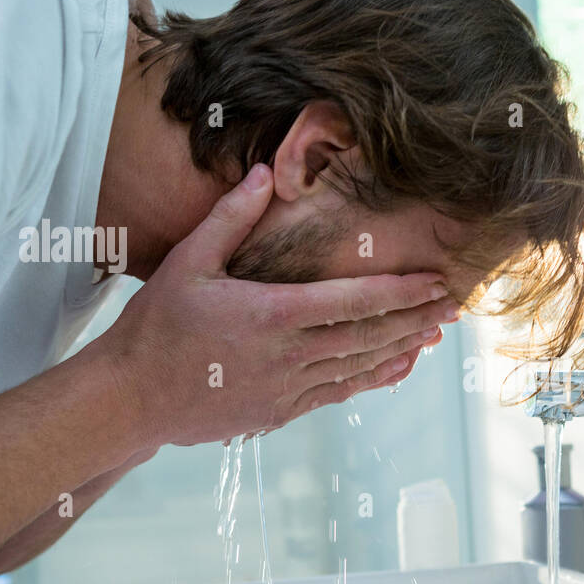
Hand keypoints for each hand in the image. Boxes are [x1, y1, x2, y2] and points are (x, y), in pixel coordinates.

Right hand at [94, 164, 457, 447]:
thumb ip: (230, 217)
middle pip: (369, 335)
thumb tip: (264, 173)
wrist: (131, 398)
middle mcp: (289, 354)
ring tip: (435, 334)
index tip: (435, 282)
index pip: (353, 300)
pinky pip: (340, 393)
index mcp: (272, 313)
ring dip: (402, 349)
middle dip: (414, 318)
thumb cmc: (156, 325)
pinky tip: (397, 369)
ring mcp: (288, 388)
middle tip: (452, 306)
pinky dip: (373, 379)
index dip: (400, 291)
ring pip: (360, 367)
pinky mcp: (281, 411)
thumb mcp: (188, 261)